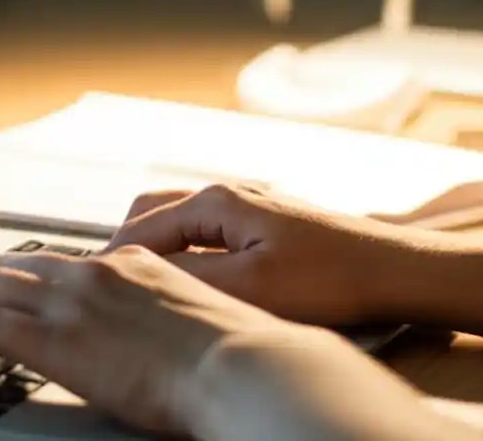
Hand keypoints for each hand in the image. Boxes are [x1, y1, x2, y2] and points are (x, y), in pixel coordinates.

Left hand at [0, 244, 291, 433]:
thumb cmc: (236, 355)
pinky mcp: (51, 337)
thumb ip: (174, 316)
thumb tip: (173, 336)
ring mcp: (71, 301)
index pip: (73, 261)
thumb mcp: (204, 317)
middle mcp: (97, 271)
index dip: (41, 274)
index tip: (30, 287)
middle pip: (24, 263)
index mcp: (136, 262)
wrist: (236, 367)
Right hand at [107, 184, 423, 325]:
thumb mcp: (251, 287)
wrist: (392, 271)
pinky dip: (182, 250)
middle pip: (151, 212)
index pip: (140, 228)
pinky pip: (205, 231)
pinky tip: (188, 278)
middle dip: (124, 245)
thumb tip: (142, 278)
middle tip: (106, 283)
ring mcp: (249, 206)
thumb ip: (190, 279)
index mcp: (217, 201)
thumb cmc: (331, 277)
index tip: (90, 286)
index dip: (111, 260)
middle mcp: (229, 194)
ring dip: (153, 246)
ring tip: (139, 283)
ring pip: (178, 219)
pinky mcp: (266, 224)